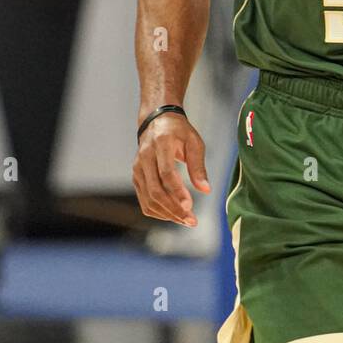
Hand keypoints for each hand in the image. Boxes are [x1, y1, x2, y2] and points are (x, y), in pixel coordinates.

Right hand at [132, 112, 210, 226]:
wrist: (156, 121)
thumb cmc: (179, 132)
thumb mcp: (194, 143)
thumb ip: (198, 166)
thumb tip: (206, 190)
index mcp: (161, 144)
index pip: (166, 173)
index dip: (177, 192)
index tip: (190, 206)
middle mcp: (145, 157)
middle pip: (155, 190)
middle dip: (173, 209)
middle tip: (191, 220)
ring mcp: (137, 168)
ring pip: (148, 199)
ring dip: (167, 214)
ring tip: (186, 220)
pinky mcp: (136, 177)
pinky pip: (144, 201)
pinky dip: (158, 212)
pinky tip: (174, 215)